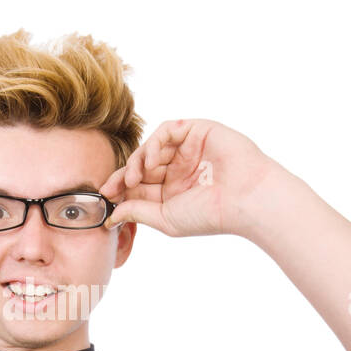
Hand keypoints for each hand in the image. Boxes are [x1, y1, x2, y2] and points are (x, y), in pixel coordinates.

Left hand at [98, 118, 293, 237]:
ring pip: (151, 148)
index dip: (120, 189)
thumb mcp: (166, 218)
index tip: (104, 197)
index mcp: (174, 191)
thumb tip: (110, 217)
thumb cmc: (211, 214)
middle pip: (141, 166)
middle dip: (123, 176)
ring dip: (136, 162)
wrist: (246, 198)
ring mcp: (188, 149)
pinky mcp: (197, 131)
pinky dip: (153, 144)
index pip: (140, 186)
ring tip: (132, 179)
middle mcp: (180, 169)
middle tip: (109, 187)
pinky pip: (166, 132)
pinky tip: (150, 162)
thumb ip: (138, 213)